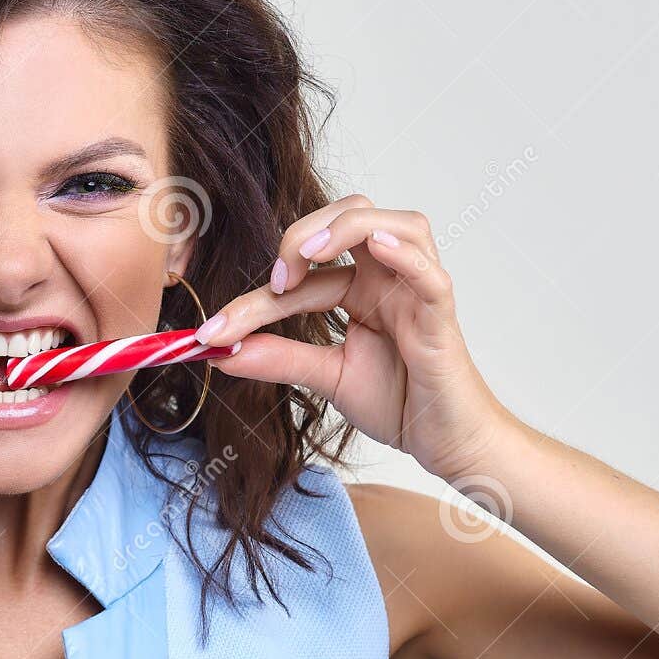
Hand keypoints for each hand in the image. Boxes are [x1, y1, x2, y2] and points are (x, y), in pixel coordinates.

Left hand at [196, 194, 513, 482]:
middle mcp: (389, 277)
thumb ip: (279, 359)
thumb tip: (220, 353)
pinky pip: (429, 273)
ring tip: (311, 255)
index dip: (253, 300)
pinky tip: (378, 246)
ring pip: (397, 223)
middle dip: (304, 234)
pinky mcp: (441, 314)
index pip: (303, 275)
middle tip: (276, 280)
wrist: (446, 442)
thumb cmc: (400, 402)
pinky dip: (405, 253)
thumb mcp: (325, 376)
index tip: (212, 333)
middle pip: (352, 215)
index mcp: (362, 287)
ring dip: (349, 226)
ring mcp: (418, 289)